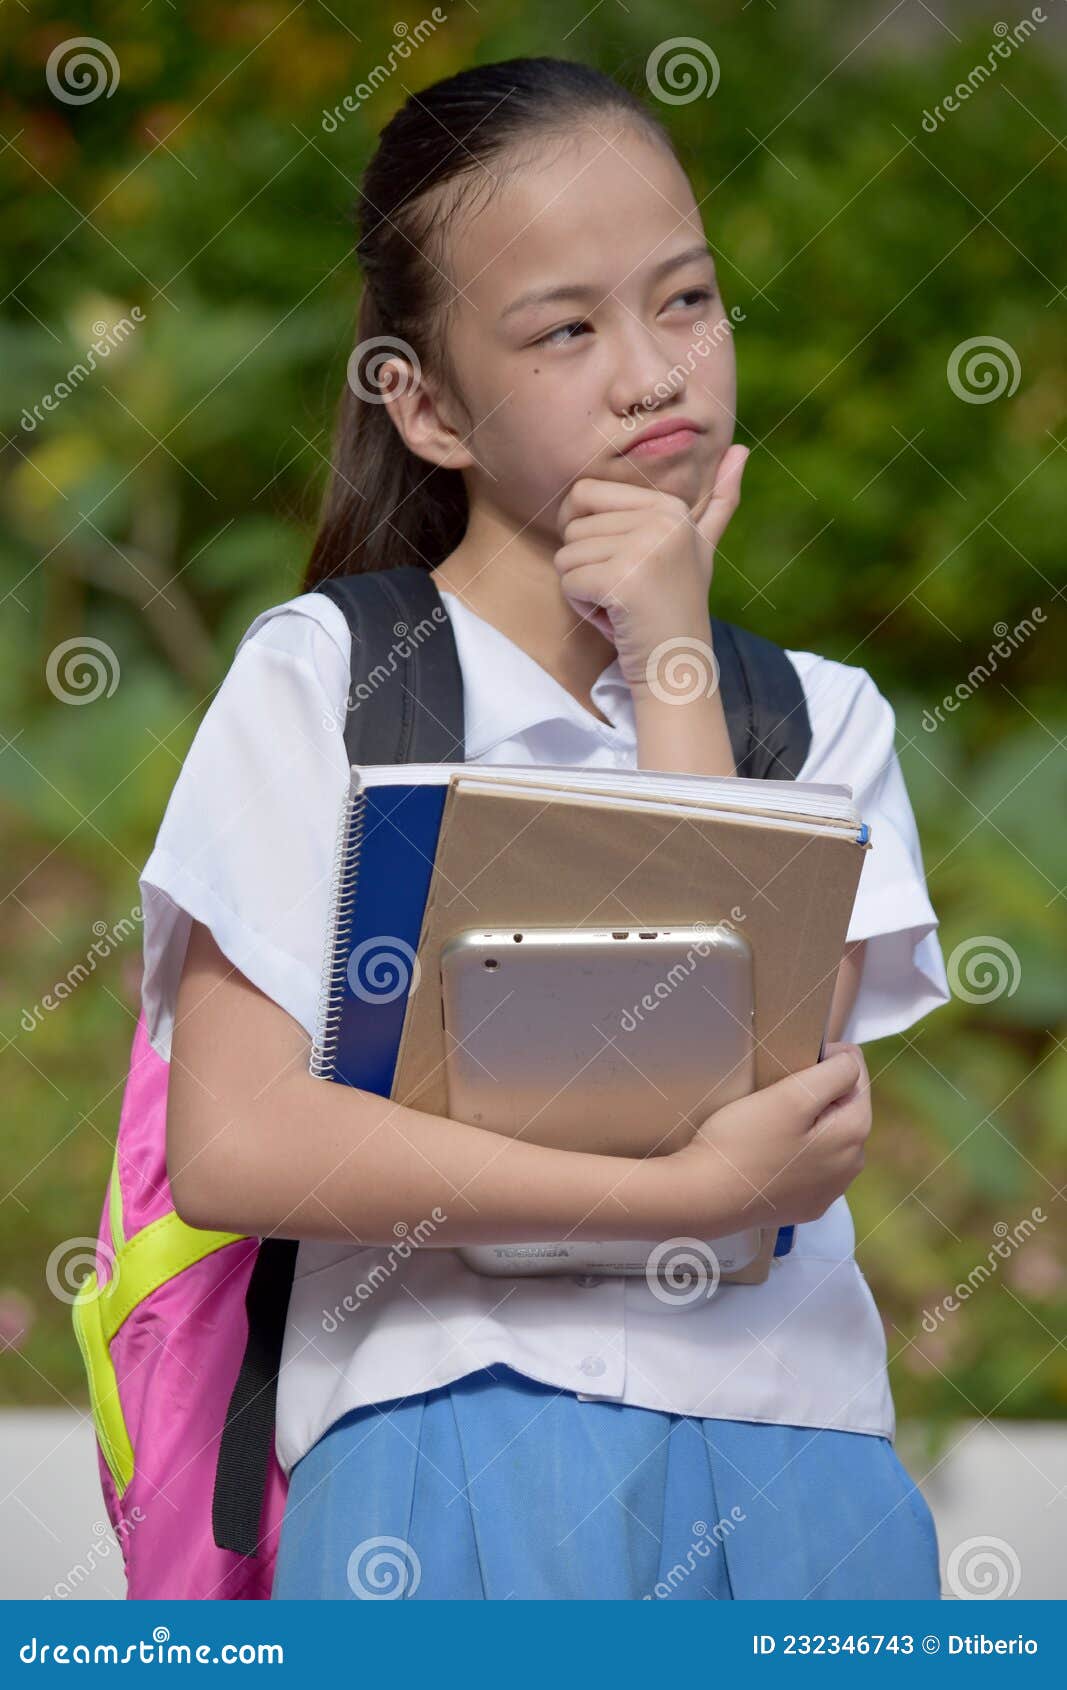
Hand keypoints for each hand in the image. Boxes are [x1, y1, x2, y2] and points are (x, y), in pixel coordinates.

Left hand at [553, 443, 750, 689]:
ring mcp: (645, 548)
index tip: (629, 567)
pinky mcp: (624, 579)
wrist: (678, 668)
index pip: (585, 495)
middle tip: (626, 592)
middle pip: (572, 525)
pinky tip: (617, 620)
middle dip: (587, 567)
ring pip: (566, 555)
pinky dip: (583, 609)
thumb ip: (718, 502)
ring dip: (584, 590)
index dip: (593, 539)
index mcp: (670, 505)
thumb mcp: (700, 549)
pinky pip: (569, 582)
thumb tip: (740, 449)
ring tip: (624, 606)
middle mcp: (662, 519)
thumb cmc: (676, 609)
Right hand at [658, 1042, 870, 1235]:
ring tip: (770, 1123)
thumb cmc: (744, 1142)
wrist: (706, 1199)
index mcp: (854, 1132)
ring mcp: (830, 1190)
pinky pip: (811, 1165)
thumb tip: (850, 1062)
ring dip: (808, 1122)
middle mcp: (851, 1164)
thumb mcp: (791, 1095)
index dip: (825, 1059)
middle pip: (844, 1106)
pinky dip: (796, 1152)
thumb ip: (834, 1072)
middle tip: (776, 1095)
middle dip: (818, 1093)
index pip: (856, 1072)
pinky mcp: (806, 1205)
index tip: (790, 1068)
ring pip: (828, 1136)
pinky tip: (769, 1152)